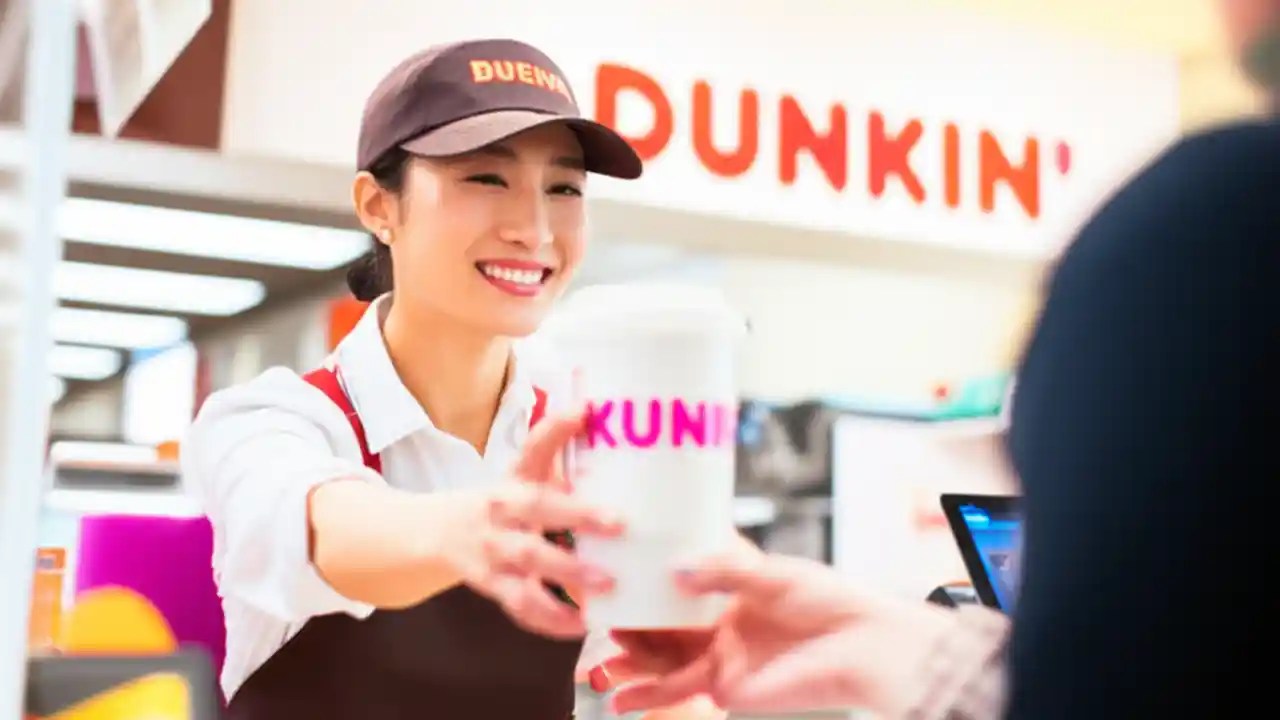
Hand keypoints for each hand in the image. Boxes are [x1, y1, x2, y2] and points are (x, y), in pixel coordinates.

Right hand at [449, 410, 623, 638]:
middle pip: (536, 511)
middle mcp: (500, 514)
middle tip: (620, 527)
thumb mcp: (521, 469)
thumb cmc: (501, 500)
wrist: (435, 533)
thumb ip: (553, 442)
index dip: (556, 431)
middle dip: (577, 519)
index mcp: (512, 480)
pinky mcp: (492, 586)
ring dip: (566, 581)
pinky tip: (580, 625)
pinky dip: (550, 620)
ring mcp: (493, 553)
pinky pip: (520, 608)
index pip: (532, 450)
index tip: (584, 415)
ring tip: (605, 591)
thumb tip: (590, 407)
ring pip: (527, 569)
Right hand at [605, 542, 955, 715]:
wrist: (863, 645)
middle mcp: (721, 626)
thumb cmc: (828, 600)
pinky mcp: (726, 686)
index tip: (614, 577)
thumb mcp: (770, 571)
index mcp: (731, 592)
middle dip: (628, 628)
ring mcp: (721, 657)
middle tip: (595, 620)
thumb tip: (677, 569)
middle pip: (662, 628)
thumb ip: (723, 569)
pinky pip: (679, 690)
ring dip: (629, 666)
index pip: (677, 589)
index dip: (646, 586)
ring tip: (596, 665)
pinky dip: (648, 697)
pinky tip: (619, 700)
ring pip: (662, 661)